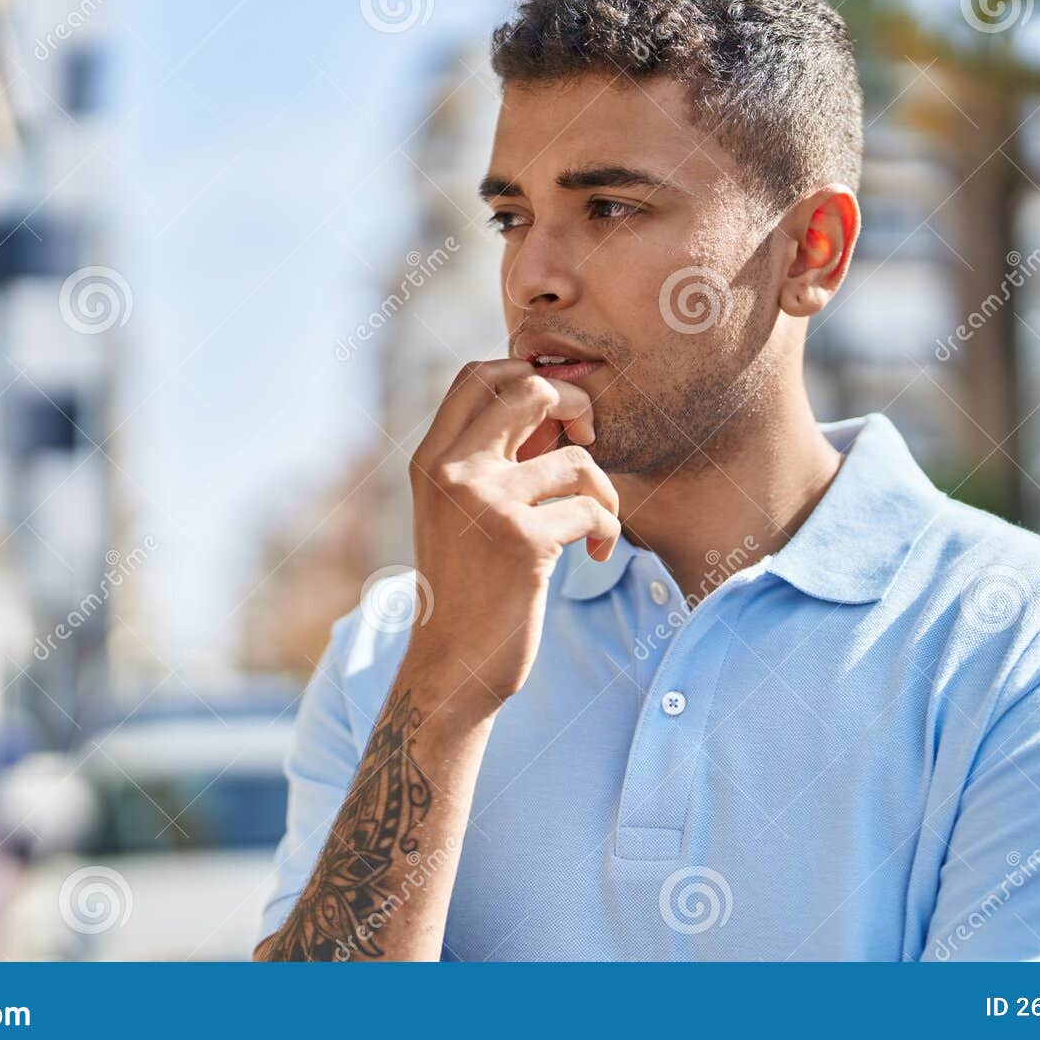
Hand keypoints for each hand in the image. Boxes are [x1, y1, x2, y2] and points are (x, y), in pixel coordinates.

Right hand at [405, 359, 619, 711]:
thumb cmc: (467, 588)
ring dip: (605, 489)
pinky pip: (591, 509)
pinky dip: (608, 531)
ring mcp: (485, 503)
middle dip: (577, 405)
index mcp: (431, 460)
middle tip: (587, 442)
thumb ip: (489, 460)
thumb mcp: (457, 513)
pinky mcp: (521, 541)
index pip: (478, 375)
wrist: (453, 665)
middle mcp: (452, 472)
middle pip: (529, 389)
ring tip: (598, 523)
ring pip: (576, 457)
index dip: (530, 374)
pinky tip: (596, 555)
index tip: (559, 412)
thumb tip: (557, 406)